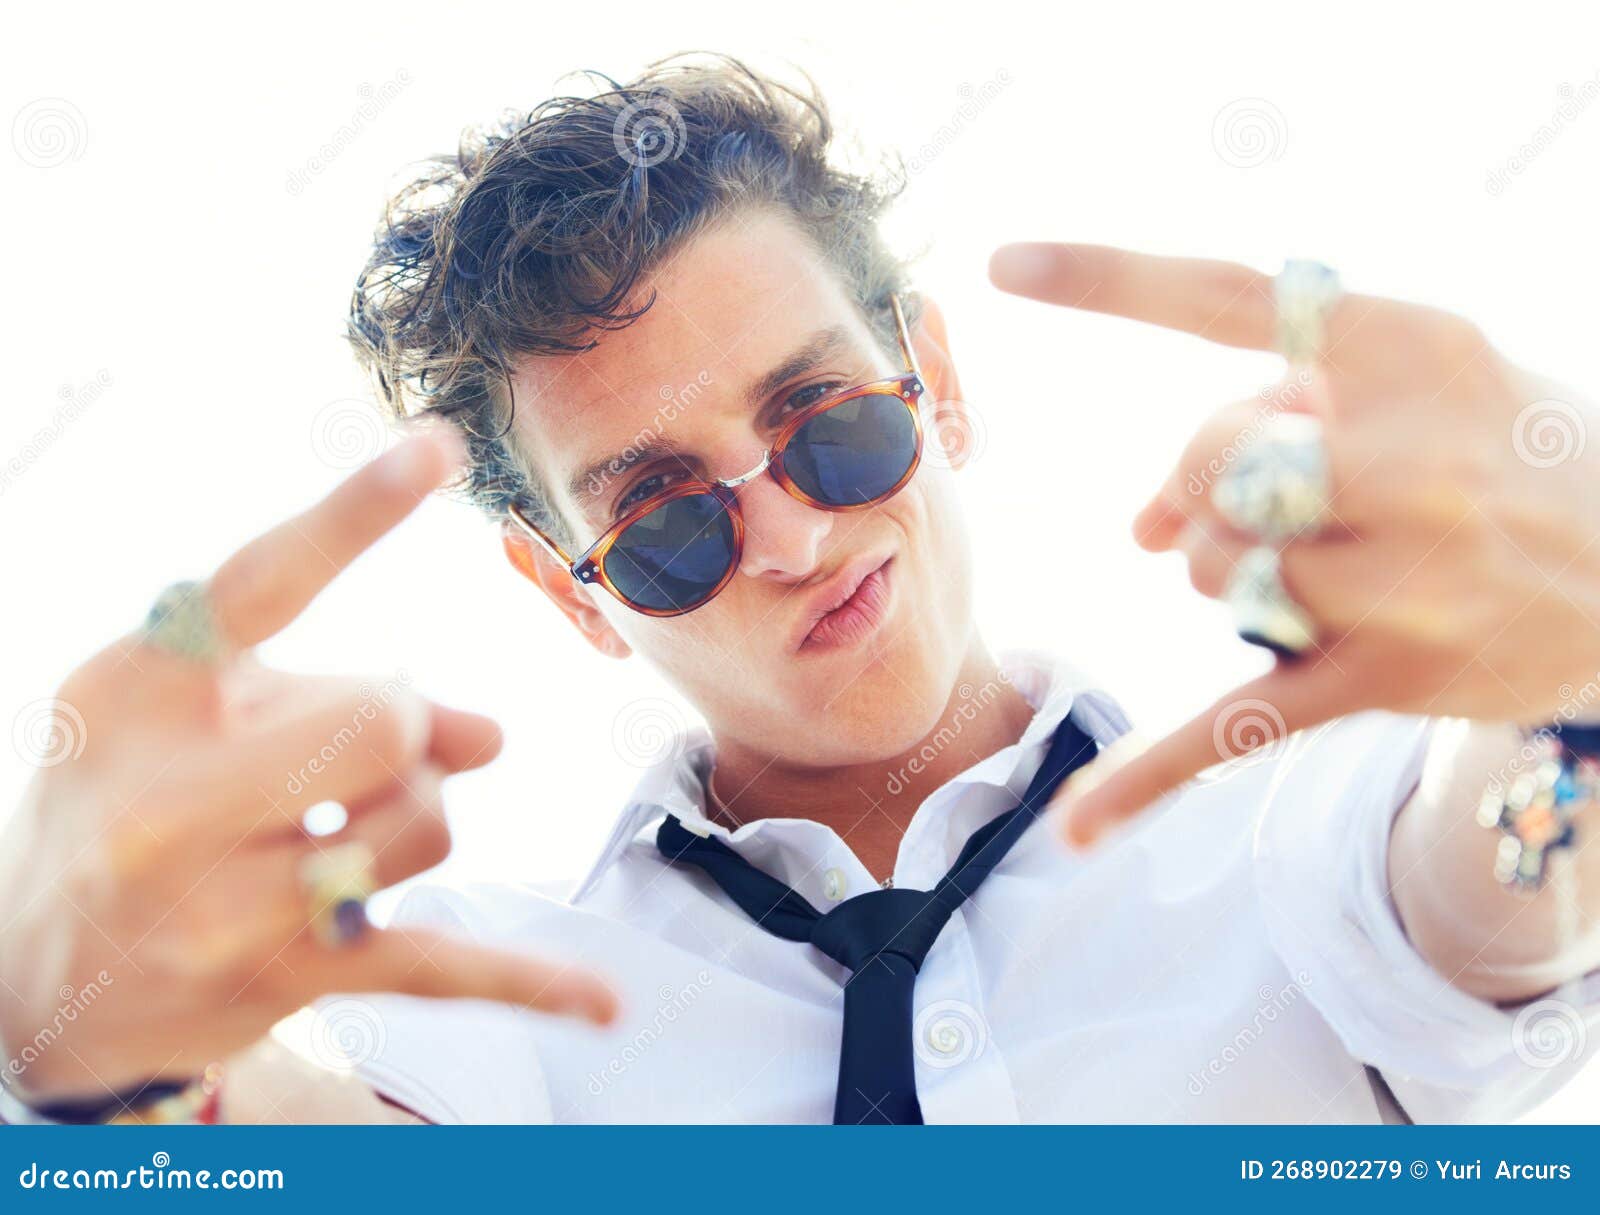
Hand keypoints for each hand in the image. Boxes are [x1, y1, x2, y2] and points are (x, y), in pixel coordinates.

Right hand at [0, 428, 615, 1104]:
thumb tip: (492, 733)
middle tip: (363, 746)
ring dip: (416, 817)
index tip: (438, 446)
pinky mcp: (286, 983)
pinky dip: (530, 984)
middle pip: (386, 719)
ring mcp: (226, 904)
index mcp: (137, 692)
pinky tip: (604, 1006)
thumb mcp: (194, 718)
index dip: (353, 514)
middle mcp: (168, 801)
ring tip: (341, 831)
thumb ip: (334, 691)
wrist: (25, 975)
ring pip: (425, 826)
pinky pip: (439, 968)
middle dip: (404, 723)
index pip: (262, 585)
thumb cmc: (127, 799)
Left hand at [989, 243, 1599, 845]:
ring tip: (1286, 568)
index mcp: (1414, 348)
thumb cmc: (1509, 455)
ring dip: (1216, 568)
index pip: (1234, 297)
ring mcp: (1404, 581)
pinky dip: (1149, 779)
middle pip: (1209, 461)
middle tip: (1218, 502)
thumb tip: (1143, 526)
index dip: (1108, 278)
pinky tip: (1079, 827)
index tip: (1002, 260)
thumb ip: (1282, 413)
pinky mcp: (1386, 680)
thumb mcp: (1431, 382)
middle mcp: (1417, 461)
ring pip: (1213, 569)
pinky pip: (1240, 725)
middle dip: (1194, 481)